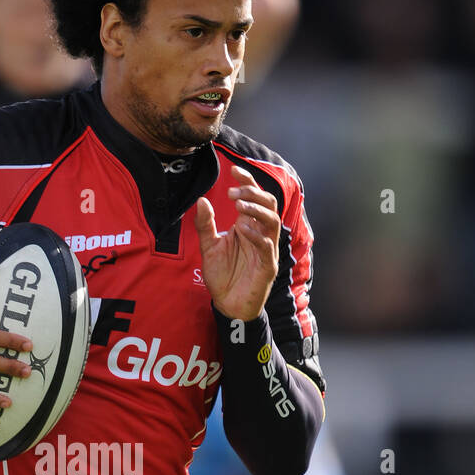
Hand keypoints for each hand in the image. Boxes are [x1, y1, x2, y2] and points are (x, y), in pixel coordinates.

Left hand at [194, 165, 280, 321]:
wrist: (227, 304)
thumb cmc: (222, 276)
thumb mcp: (208, 246)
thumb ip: (205, 225)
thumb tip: (201, 200)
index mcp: (249, 225)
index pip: (254, 197)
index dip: (247, 181)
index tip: (233, 170)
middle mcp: (261, 234)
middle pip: (268, 203)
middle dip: (252, 193)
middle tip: (232, 193)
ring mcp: (267, 250)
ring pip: (273, 221)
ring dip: (257, 210)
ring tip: (238, 206)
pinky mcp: (268, 267)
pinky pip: (268, 247)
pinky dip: (258, 236)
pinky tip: (244, 229)